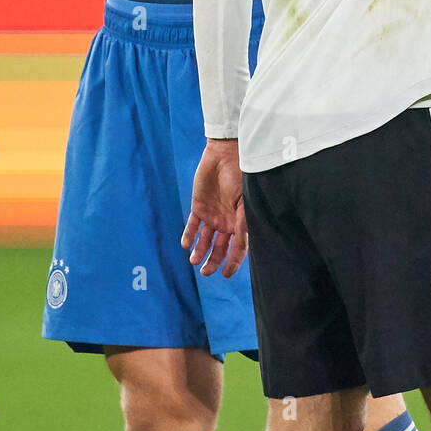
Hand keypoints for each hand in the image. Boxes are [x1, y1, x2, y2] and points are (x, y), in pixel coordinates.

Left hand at [181, 139, 247, 278]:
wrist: (224, 155)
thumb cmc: (240, 176)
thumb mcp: (244, 201)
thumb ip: (243, 223)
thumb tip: (242, 246)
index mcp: (240, 222)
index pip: (238, 249)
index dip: (233, 262)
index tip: (226, 275)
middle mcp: (227, 222)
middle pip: (220, 248)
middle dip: (213, 261)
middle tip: (205, 272)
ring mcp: (212, 215)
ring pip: (205, 239)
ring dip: (200, 251)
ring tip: (194, 261)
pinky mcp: (199, 206)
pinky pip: (193, 225)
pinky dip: (189, 235)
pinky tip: (185, 245)